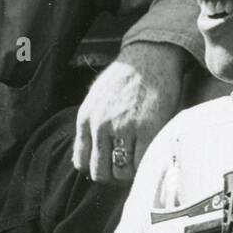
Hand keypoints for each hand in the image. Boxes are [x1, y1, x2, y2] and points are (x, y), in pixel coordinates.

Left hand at [72, 42, 186, 184]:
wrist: (150, 56)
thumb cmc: (125, 78)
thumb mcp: (96, 97)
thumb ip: (91, 124)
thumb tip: (90, 154)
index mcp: (85, 118)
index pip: (82, 162)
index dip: (96, 169)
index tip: (109, 166)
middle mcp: (100, 125)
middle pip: (100, 172)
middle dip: (113, 176)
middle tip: (126, 169)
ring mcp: (123, 127)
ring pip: (121, 172)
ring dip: (130, 173)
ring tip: (139, 162)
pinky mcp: (147, 128)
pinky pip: (141, 163)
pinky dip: (144, 166)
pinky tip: (149, 156)